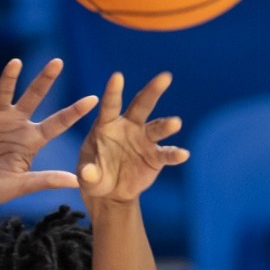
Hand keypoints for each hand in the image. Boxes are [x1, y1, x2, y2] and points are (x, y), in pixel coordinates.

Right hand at [0, 59, 96, 207]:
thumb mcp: (21, 185)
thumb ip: (46, 180)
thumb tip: (77, 182)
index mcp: (32, 139)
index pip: (58, 122)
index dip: (74, 111)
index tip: (93, 99)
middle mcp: (17, 124)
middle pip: (34, 96)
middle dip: (45, 80)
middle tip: (58, 62)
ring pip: (5, 93)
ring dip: (10, 78)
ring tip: (16, 62)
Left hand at [76, 71, 188, 204]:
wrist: (110, 193)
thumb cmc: (93, 177)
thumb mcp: (87, 176)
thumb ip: (88, 173)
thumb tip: (88, 172)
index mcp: (107, 124)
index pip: (110, 105)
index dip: (113, 91)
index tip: (117, 76)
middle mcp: (128, 127)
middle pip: (141, 105)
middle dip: (153, 91)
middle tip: (165, 77)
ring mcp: (144, 140)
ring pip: (157, 127)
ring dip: (167, 125)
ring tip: (175, 123)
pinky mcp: (155, 156)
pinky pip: (166, 154)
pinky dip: (175, 154)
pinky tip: (183, 154)